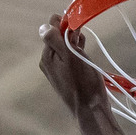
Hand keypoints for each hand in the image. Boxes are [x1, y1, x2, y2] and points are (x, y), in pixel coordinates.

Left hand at [40, 13, 124, 134]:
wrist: (90, 111)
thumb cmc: (83, 84)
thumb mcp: (70, 57)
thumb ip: (56, 39)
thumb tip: (45, 25)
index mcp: (47, 56)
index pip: (51, 27)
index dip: (66, 23)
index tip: (79, 28)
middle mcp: (48, 61)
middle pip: (58, 36)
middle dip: (71, 34)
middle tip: (83, 42)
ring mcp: (57, 69)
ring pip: (65, 46)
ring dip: (76, 43)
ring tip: (86, 50)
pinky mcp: (66, 76)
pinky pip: (69, 57)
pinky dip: (77, 53)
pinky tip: (85, 57)